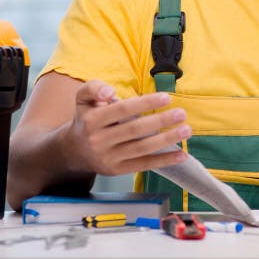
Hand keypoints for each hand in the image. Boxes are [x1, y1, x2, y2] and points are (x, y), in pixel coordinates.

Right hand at [63, 79, 190, 176]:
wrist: (72, 150)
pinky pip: (143, 165)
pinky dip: (164, 161)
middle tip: (181, 114)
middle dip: (161, 121)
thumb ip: (94, 88)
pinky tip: (180, 154)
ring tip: (186, 130)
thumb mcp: (83, 98)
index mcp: (92, 121)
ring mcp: (108, 158)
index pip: (122, 110)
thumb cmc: (85, 118)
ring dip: (167, 140)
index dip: (145, 103)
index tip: (166, 97)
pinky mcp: (117, 170)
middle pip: (135, 130)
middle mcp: (99, 141)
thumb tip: (110, 92)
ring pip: (142, 149)